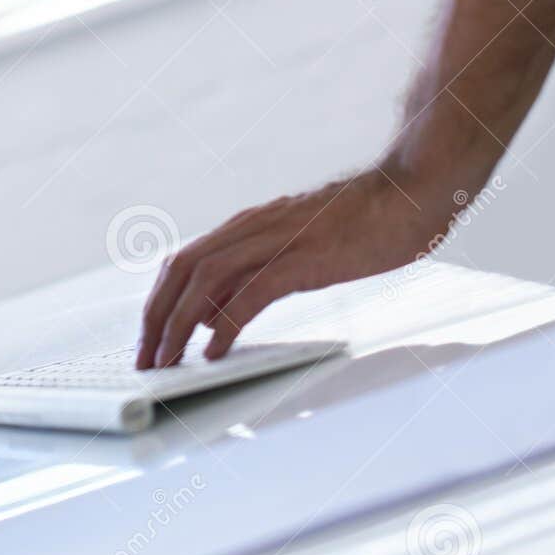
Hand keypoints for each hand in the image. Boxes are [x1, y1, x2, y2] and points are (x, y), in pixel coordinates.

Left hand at [135, 169, 450, 368]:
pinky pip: (253, 291)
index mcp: (248, 226)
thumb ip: (254, 274)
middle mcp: (253, 227)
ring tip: (168, 362)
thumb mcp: (297, 249)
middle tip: (145, 359)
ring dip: (179, 323)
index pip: (183, 261)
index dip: (158, 301)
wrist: (408, 192)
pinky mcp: (305, 256)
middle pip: (182, 268)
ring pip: (206, 279)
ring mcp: (278, 239)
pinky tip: (216, 352)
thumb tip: (212, 315)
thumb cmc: (361, 224)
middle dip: (156, 316)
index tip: (147, 339)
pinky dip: (227, 323)